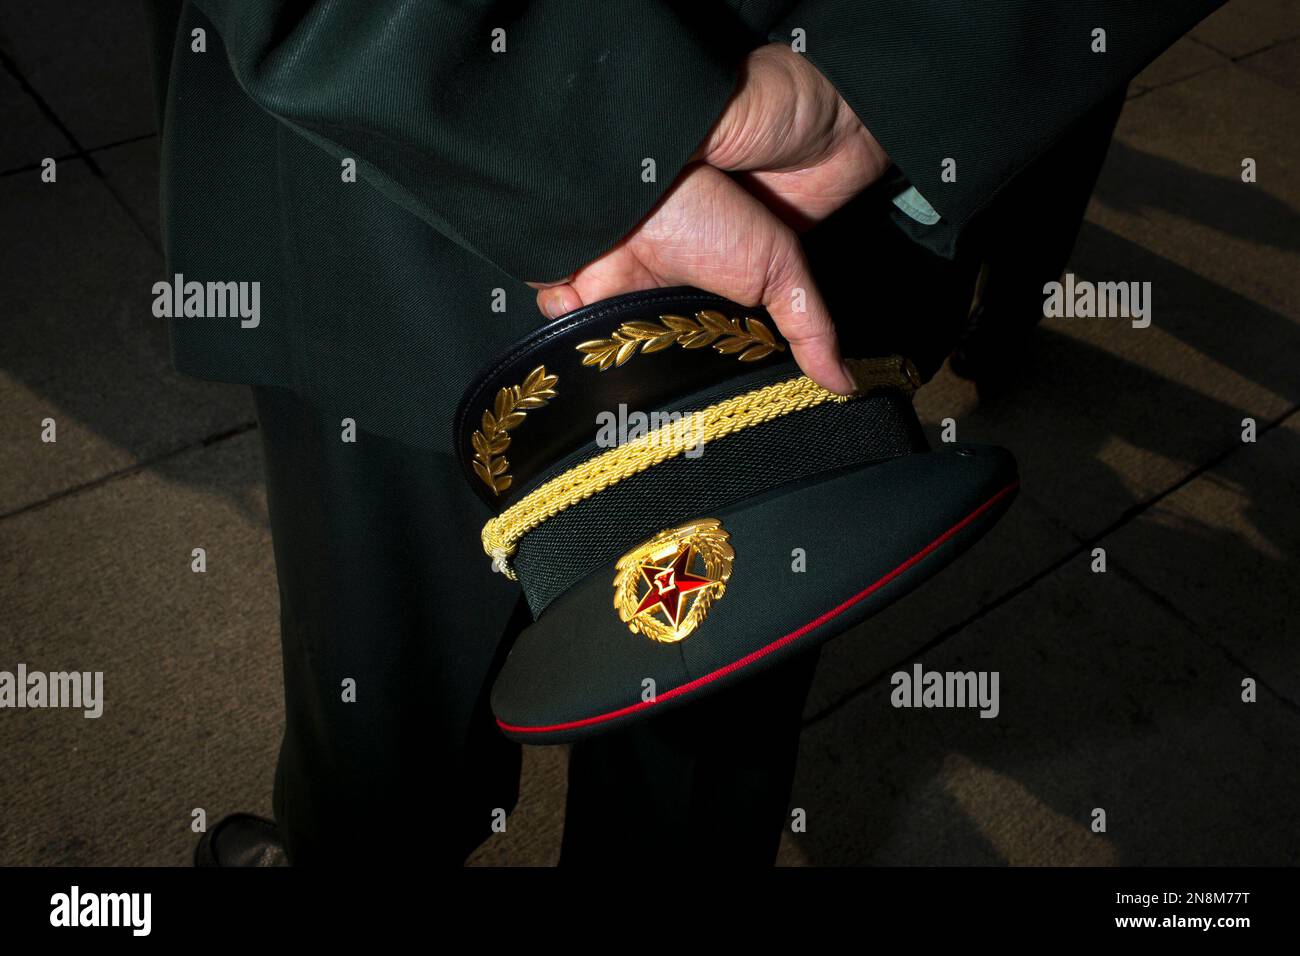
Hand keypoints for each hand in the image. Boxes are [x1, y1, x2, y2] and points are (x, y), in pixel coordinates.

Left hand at [532, 44, 887, 394]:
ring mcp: (603, 287)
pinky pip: (556, 316)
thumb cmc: (721, 210)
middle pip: (635, 361)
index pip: (687, 358)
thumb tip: (844, 386)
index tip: (701, 412)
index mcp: (689, 301)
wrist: (655, 168)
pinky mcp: (567, 278)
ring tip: (618, 362)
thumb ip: (808, 326)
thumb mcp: (778, 267)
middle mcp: (645, 297)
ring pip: (593, 348)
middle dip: (641, 383)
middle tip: (653, 401)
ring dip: (601, 356)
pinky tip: (585, 313)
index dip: (692, 384)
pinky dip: (565, 320)